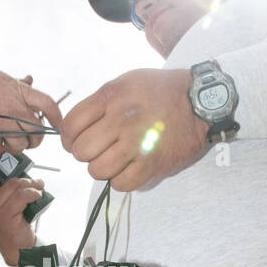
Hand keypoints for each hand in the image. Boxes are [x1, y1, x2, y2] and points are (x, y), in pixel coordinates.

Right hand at [0, 70, 62, 154]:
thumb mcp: (0, 78)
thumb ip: (18, 85)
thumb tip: (30, 82)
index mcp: (19, 92)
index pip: (49, 105)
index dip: (57, 117)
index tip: (57, 124)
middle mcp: (14, 109)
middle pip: (38, 131)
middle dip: (37, 137)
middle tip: (32, 137)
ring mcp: (3, 126)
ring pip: (23, 145)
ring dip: (20, 145)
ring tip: (12, 138)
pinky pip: (3, 147)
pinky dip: (2, 145)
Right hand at [0, 141, 42, 265]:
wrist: (18, 248)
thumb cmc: (13, 220)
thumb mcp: (4, 199)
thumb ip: (2, 181)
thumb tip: (6, 157)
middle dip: (0, 158)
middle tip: (15, 151)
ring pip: (13, 183)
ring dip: (30, 183)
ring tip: (38, 186)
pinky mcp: (3, 215)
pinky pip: (22, 194)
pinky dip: (34, 192)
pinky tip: (38, 194)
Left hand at [59, 68, 209, 190]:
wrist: (199, 102)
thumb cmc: (159, 91)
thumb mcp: (125, 82)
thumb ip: (98, 103)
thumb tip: (73, 130)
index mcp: (111, 96)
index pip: (70, 126)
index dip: (67, 138)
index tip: (74, 140)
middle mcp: (122, 119)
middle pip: (81, 151)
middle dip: (85, 153)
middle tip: (97, 149)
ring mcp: (137, 143)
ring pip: (97, 171)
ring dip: (102, 168)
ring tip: (114, 159)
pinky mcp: (152, 164)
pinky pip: (121, 184)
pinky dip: (120, 180)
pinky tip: (128, 168)